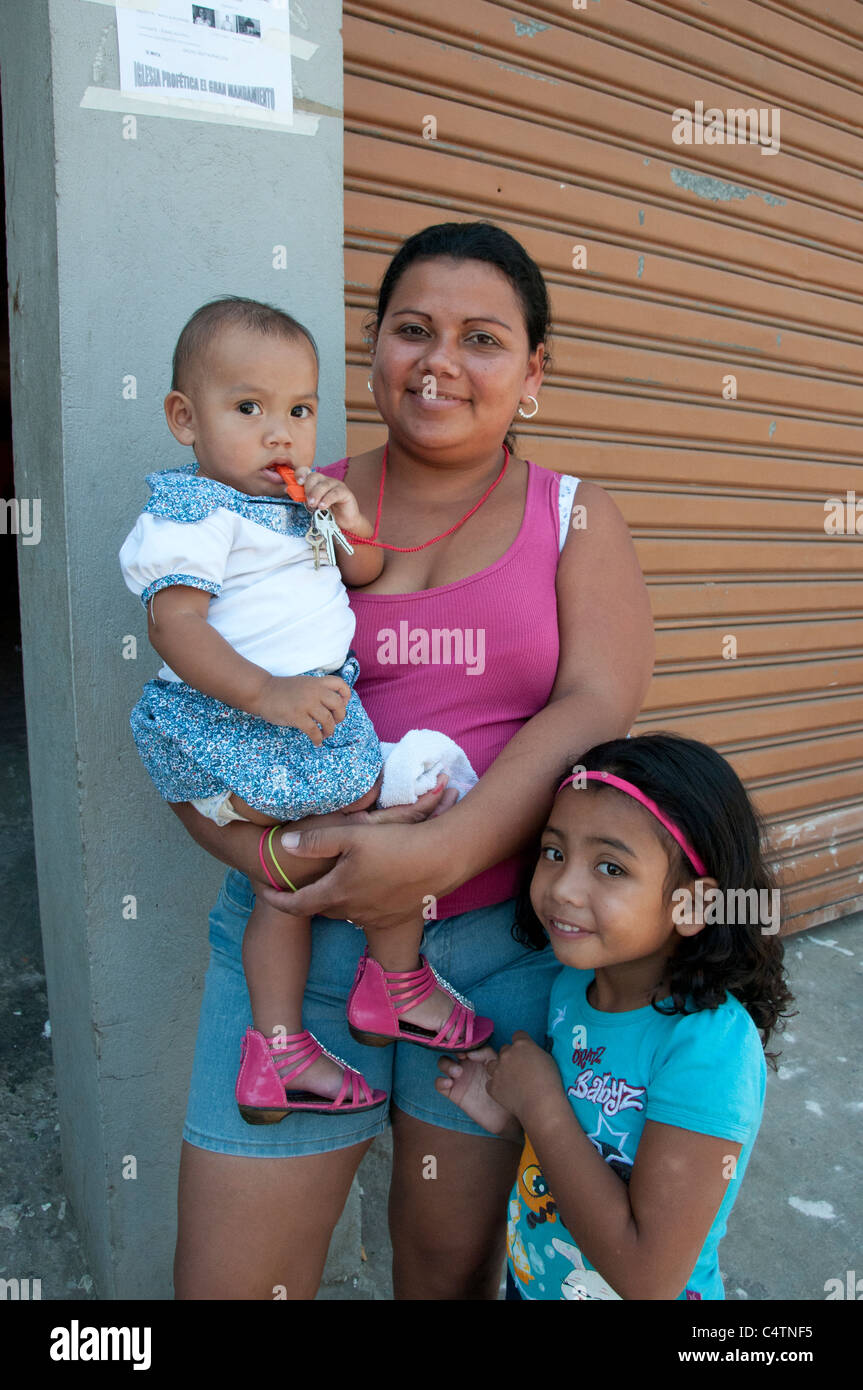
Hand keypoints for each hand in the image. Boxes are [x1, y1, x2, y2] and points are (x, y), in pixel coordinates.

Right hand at [253, 673, 350, 743]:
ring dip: (329, 731)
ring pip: (328, 720)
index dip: (346, 696)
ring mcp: (306, 704)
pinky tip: (316, 742)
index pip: (340, 685)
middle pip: (338, 705)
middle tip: (334, 722)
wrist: (262, 692)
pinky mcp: (297, 716)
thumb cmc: (282, 690)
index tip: (342, 705)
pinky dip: (318, 739)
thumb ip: (318, 690)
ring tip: (325, 735)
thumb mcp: (304, 683)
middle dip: (340, 717)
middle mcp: (314, 691)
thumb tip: (333, 707)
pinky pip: (314, 731)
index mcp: (317, 682)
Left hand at [255, 790, 460, 925]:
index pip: (296, 905)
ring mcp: (375, 917)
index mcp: (337, 892)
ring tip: (334, 880)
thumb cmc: (395, 844)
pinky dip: (358, 900)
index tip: (262, 892)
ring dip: (335, 898)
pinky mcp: (394, 917)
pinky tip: (367, 884)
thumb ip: (316, 840)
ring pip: (345, 910)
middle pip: (320, 907)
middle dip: (306, 896)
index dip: (275, 900)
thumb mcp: (352, 834)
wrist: (441, 859)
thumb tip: (285, 844)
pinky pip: (367, 912)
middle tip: (298, 881)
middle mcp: (352, 911)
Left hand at [295, 469, 370, 535]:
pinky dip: (327, 499)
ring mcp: (336, 485)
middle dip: (308, 488)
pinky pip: (335, 493)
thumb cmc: (328, 514)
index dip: (300, 474)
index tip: (298, 482)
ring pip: (324, 484)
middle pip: (314, 476)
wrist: (345, 523)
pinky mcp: (345, 493)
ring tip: (313, 505)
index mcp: (316, 482)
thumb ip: (303, 497)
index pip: (306, 472)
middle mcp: (326, 481)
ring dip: (316, 494)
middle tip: (307, 501)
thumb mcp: (312, 505)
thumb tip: (289, 490)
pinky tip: (323, 506)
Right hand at [435, 1049, 521, 1138]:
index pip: (466, 1042)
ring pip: (443, 1063)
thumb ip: (487, 1055)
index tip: (470, 1050)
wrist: (506, 1116)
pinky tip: (449, 1083)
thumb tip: (471, 1052)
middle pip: (451, 1049)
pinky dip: (440, 1081)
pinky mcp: (454, 1093)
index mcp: (479, 1056)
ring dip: (447, 1065)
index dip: (465, 1042)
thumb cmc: (506, 1089)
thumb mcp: (499, 1067)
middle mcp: (468, 1064)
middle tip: (462, 1057)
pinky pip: (439, 1084)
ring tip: (457, 1073)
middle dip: (453, 1050)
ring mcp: (459, 1078)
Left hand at [485, 1031, 562, 1127]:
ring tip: (510, 1080)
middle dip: (511, 1057)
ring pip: (492, 1064)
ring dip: (499, 1070)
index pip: (518, 1035)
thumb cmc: (550, 1083)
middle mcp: (507, 1054)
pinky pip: (490, 1084)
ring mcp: (498, 1070)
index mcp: (522, 1044)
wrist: (542, 1105)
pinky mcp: (493, 1087)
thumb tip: (530, 1053)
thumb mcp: (547, 1059)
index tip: (526, 1051)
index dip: (522, 1042)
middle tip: (520, 1069)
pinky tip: (507, 1092)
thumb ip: (534, 1051)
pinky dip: (497, 1087)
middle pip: (504, 1049)